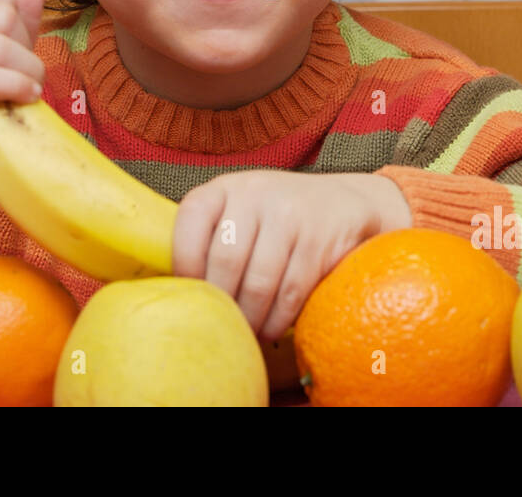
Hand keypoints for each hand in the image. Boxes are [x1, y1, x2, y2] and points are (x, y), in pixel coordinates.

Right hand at [0, 0, 46, 214]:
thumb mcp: (10, 48)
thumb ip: (22, 10)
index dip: (10, 2)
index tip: (15, 38)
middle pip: (1, 13)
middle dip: (26, 46)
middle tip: (25, 75)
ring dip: (26, 73)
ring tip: (28, 91)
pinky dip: (11, 87)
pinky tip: (24, 98)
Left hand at [171, 170, 411, 341]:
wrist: (345, 203)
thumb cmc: (277, 219)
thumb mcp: (241, 212)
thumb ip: (209, 239)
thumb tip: (176, 294)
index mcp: (225, 188)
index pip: (190, 220)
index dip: (184, 264)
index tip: (189, 295)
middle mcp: (255, 192)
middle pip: (226, 260)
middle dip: (222, 303)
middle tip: (221, 327)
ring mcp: (290, 213)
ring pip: (259, 281)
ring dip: (250, 318)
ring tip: (246, 334)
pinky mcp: (319, 239)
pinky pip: (291, 291)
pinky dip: (277, 320)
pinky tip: (271, 329)